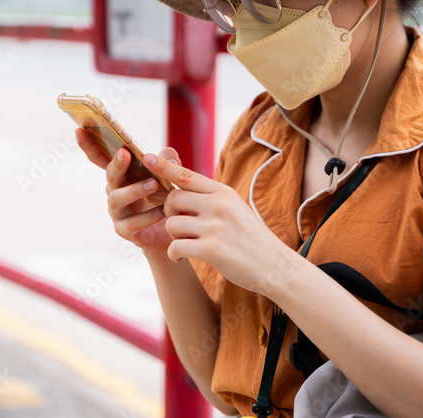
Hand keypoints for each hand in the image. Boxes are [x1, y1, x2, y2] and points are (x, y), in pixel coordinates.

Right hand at [73, 128, 178, 254]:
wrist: (172, 232)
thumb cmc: (166, 199)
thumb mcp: (169, 177)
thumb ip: (168, 162)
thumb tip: (167, 153)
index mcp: (121, 175)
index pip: (101, 158)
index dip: (89, 144)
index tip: (80, 129)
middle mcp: (114, 191)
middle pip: (110, 175)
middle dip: (116, 164)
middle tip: (125, 153)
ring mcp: (117, 212)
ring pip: (117, 199)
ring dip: (134, 189)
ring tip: (154, 184)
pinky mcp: (124, 230)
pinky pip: (133, 223)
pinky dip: (148, 216)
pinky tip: (164, 210)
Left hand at [141, 152, 290, 291]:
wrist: (274, 266)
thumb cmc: (250, 238)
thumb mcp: (235, 208)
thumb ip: (210, 198)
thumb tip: (179, 188)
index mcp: (223, 192)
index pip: (186, 175)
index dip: (164, 167)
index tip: (148, 157)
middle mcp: (218, 205)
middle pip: (173, 199)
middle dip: (169, 212)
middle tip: (179, 225)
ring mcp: (215, 227)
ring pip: (171, 224)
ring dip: (174, 236)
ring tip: (187, 244)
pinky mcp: (211, 250)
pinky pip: (175, 247)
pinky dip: (174, 255)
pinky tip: (182, 258)